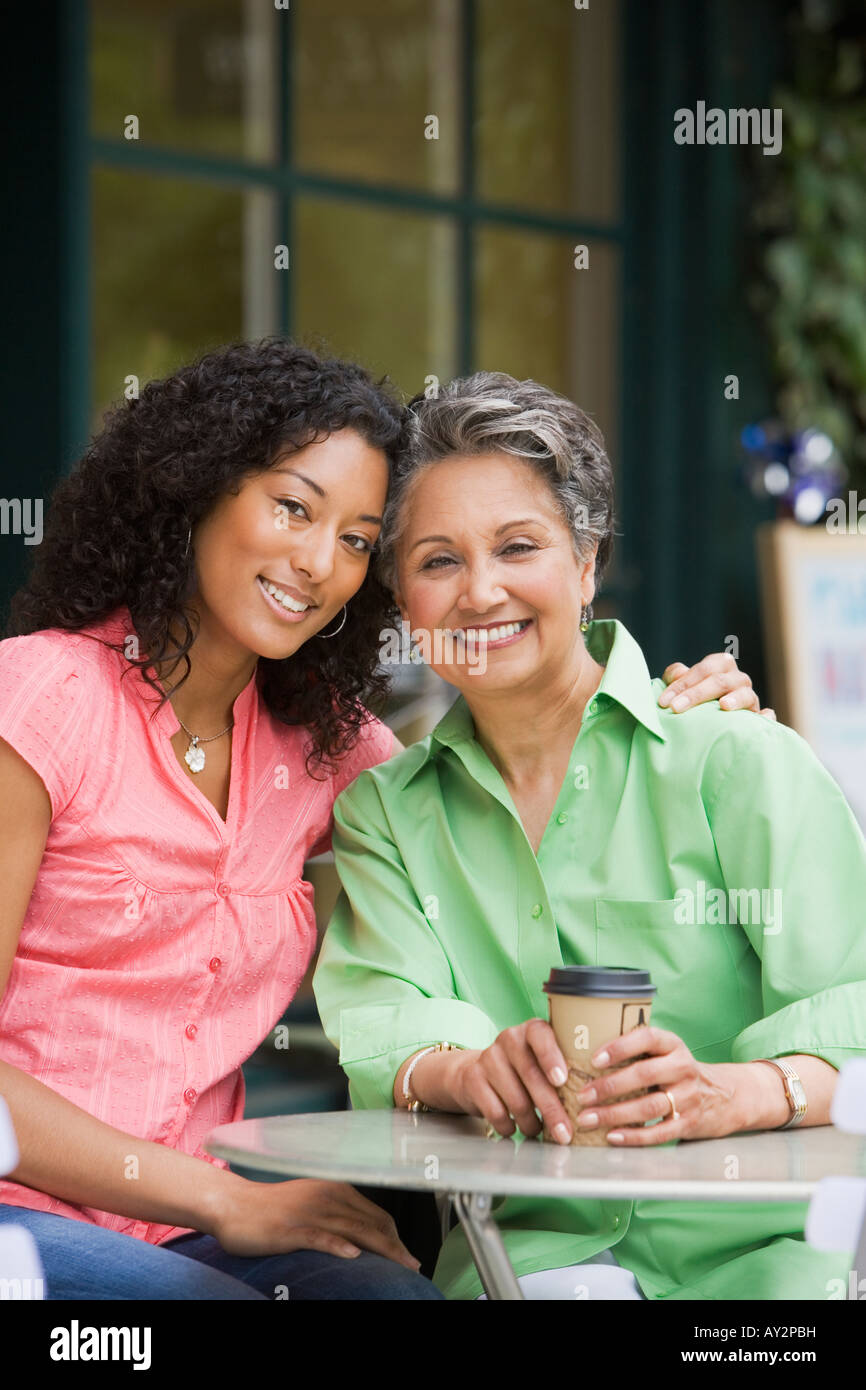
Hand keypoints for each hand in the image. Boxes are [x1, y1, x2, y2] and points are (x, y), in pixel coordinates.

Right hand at [211, 1175, 421, 1268]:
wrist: (234, 1205)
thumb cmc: (273, 1209)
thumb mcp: (311, 1204)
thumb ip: (337, 1215)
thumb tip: (363, 1238)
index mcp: (335, 1190)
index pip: (377, 1214)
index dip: (395, 1236)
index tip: (406, 1256)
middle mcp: (328, 1197)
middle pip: (372, 1224)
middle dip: (396, 1247)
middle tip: (413, 1267)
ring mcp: (310, 1212)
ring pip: (354, 1231)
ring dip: (381, 1250)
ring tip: (400, 1267)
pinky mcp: (291, 1229)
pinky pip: (320, 1237)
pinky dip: (339, 1246)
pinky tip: (353, 1257)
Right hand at [451, 1019, 573, 1143]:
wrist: (475, 1071)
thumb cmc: (523, 1069)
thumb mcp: (541, 1061)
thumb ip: (563, 1072)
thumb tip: (590, 1103)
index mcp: (531, 1030)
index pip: (541, 1036)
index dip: (551, 1057)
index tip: (562, 1081)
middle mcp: (509, 1039)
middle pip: (532, 1076)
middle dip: (551, 1109)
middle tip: (564, 1134)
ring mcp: (488, 1058)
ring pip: (516, 1099)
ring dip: (531, 1123)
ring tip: (537, 1130)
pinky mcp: (473, 1079)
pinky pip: (496, 1112)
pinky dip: (509, 1127)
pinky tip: (514, 1128)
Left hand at [571, 1024, 748, 1144]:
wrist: (727, 1096)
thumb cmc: (680, 1072)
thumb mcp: (667, 1053)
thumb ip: (638, 1052)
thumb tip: (587, 1056)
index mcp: (673, 1045)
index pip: (646, 1038)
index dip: (619, 1047)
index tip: (594, 1059)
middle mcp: (682, 1068)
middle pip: (643, 1075)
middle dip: (608, 1086)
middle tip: (582, 1095)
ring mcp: (688, 1097)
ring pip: (648, 1106)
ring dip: (614, 1114)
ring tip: (588, 1118)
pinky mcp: (689, 1123)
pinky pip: (658, 1132)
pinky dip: (633, 1136)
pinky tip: (612, 1136)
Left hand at [658, 653, 776, 718]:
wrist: (708, 723)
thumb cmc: (692, 700)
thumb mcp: (682, 686)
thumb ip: (677, 677)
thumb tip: (677, 675)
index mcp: (721, 666)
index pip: (704, 669)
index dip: (683, 683)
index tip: (664, 702)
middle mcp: (737, 679)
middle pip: (720, 681)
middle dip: (696, 694)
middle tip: (675, 708)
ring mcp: (750, 698)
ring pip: (747, 694)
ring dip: (736, 699)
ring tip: (724, 706)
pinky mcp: (758, 719)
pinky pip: (766, 717)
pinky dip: (766, 717)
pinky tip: (763, 718)